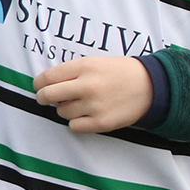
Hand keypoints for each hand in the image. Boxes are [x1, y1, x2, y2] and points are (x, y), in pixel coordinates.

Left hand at [34, 56, 152, 133]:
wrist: (151, 86)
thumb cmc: (119, 73)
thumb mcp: (93, 63)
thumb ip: (70, 72)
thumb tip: (45, 84)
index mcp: (84, 67)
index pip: (47, 77)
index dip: (38, 84)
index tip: (39, 86)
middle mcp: (87, 86)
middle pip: (48, 95)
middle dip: (43, 98)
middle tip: (45, 99)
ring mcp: (95, 105)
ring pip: (61, 112)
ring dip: (65, 109)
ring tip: (79, 104)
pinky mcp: (102, 123)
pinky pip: (74, 126)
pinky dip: (76, 122)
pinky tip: (86, 115)